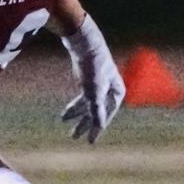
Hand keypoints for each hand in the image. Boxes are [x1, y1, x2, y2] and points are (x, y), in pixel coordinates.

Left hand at [60, 15, 124, 143]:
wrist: (85, 44)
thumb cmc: (94, 67)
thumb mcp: (94, 91)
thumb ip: (96, 109)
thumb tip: (99, 127)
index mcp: (118, 92)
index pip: (107, 115)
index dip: (98, 128)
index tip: (90, 140)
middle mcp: (110, 90)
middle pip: (97, 111)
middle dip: (86, 124)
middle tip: (75, 137)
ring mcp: (99, 85)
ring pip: (88, 105)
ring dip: (77, 115)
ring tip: (66, 124)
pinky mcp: (88, 80)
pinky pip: (82, 98)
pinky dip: (74, 106)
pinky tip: (66, 113)